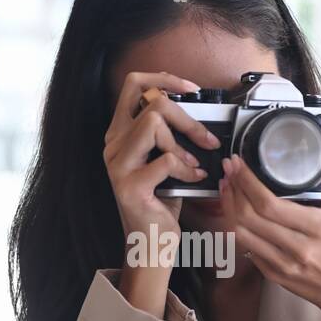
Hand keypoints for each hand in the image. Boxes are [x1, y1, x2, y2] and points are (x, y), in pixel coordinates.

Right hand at [103, 72, 220, 242]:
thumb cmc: (161, 200)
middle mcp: (113, 145)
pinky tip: (194, 179)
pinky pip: (166, 159)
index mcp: (120, 133)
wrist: (151, 242)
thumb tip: (198, 111)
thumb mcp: (164, 159)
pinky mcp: (130, 186)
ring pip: (154, 124)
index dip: (164, 79)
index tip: (191, 89)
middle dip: (187, 118)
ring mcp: (118, 165)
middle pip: (151, 102)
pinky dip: (187, 168)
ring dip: (184, 143)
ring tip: (195, 162)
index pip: (133, 84)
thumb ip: (169, 134)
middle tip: (207, 138)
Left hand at [218, 127, 320, 320]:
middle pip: (250, 217)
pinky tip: (236, 212)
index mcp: (317, 228)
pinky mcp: (274, 276)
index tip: (237, 163)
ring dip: (229, 208)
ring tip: (227, 188)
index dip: (247, 182)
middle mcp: (297, 248)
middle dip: (233, 190)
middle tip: (228, 170)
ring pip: (242, 234)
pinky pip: (247, 249)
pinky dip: (239, 228)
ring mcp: (283, 265)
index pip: (270, 204)